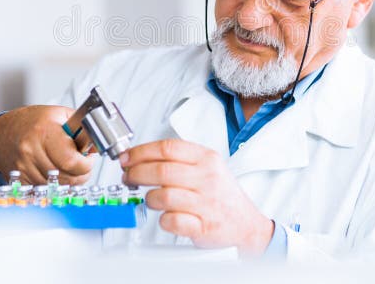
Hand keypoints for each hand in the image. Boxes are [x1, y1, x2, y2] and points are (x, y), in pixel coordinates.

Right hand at [0, 105, 95, 185]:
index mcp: (44, 131)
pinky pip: (45, 190)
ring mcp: (23, 167)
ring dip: (69, 180)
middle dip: (81, 174)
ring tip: (69, 166)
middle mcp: (31, 150)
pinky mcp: (19, 179)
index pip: (71, 161)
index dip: (86, 164)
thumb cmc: (31, 121)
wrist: (1, 132)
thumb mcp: (59, 114)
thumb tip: (97, 143)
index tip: (89, 159)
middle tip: (83, 164)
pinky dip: (55, 185)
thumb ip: (81, 127)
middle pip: (66, 177)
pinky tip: (56, 172)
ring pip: (57, 186)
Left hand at [120, 139, 272, 256]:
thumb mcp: (209, 167)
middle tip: (128, 178)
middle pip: (161, 170)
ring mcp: (206, 203)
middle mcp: (207, 178)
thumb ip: (179, 160)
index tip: (127, 158)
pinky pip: (172, 221)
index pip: (167, 148)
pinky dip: (163, 220)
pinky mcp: (203, 226)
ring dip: (150, 198)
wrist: (247, 225)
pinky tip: (166, 217)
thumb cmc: (222, 195)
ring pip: (163, 196)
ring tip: (151, 199)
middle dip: (137, 173)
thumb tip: (140, 157)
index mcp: (206, 158)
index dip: (141, 152)